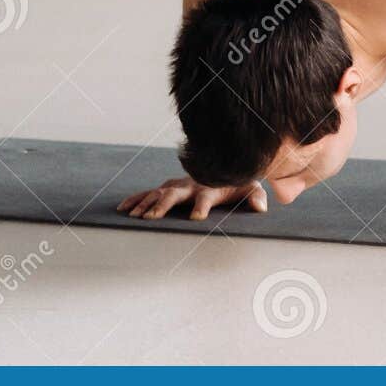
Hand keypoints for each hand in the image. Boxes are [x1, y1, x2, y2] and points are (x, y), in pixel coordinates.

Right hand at [116, 176, 267, 220]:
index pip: (206, 197)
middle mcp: (190, 185)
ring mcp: (176, 185)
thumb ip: (256, 196)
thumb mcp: (249, 187)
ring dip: (146, 204)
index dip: (202, 207)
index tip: (196, 218)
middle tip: (152, 218)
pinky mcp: (166, 187)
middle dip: (164, 205)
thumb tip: (262, 207)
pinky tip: (122, 209)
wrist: (221, 167)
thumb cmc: (236, 183)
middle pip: (175, 194)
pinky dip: (135, 199)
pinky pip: (147, 193)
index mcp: (210, 188)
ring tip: (134, 217)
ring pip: (158, 193)